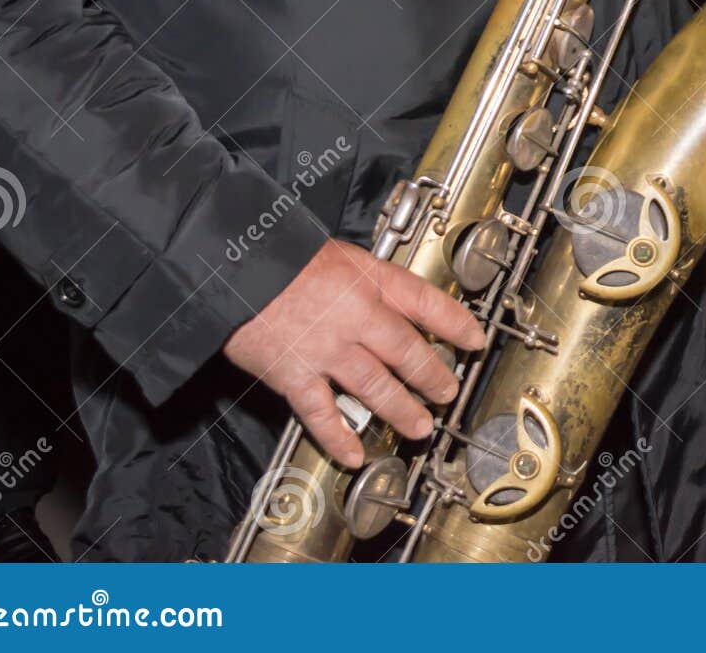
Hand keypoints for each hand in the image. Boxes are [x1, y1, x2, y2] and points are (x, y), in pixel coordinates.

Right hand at [224, 239, 484, 466]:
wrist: (229, 264)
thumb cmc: (279, 254)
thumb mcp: (337, 253)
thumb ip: (364, 280)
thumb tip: (387, 299)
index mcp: (369, 281)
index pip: (427, 302)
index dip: (457, 323)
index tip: (475, 339)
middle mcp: (355, 317)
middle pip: (408, 352)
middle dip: (434, 376)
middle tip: (448, 391)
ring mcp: (326, 349)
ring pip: (376, 387)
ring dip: (401, 410)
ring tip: (420, 427)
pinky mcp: (293, 374)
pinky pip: (322, 413)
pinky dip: (338, 437)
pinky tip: (354, 453)